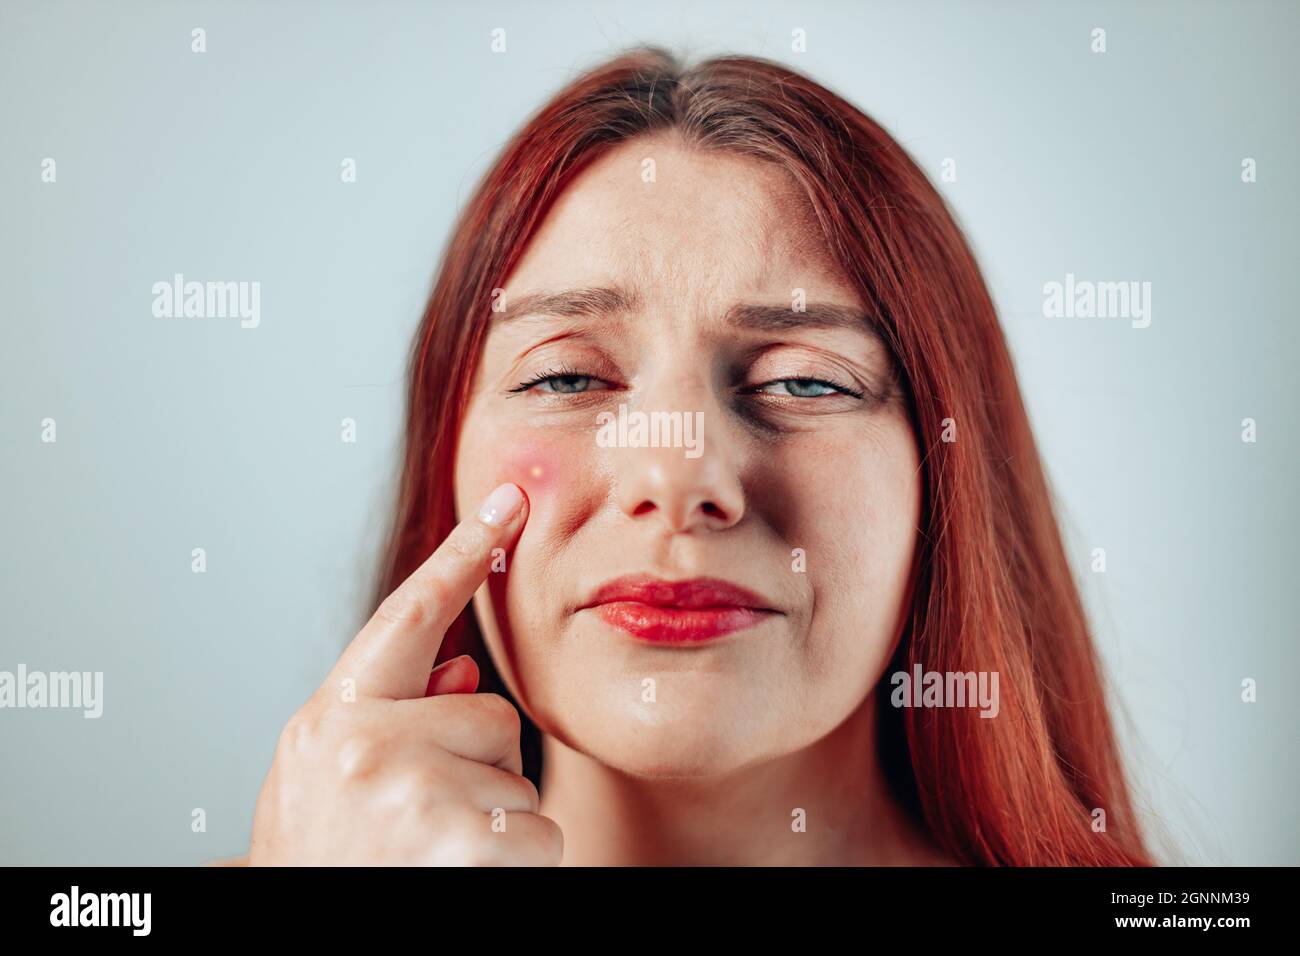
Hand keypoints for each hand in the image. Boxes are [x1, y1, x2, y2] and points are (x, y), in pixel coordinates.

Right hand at [247, 482, 560, 864]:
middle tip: (419, 824)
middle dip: (475, 766)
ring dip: (490, 822)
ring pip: (515, 776)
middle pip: (488, 711)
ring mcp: (415, 791)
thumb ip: (386, 719)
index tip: (509, 501)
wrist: (298, 931)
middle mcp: (365, 744)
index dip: (460, 555)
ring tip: (430, 859)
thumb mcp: (330, 781)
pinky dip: (514, 863)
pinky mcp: (469, 842)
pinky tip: (458, 880)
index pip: (406, 618)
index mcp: (331, 721)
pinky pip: (537, 829)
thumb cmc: (327, 860)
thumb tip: (460, 672)